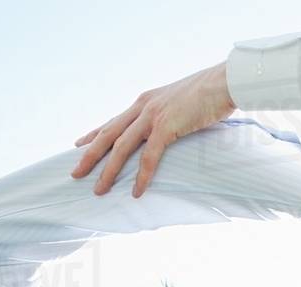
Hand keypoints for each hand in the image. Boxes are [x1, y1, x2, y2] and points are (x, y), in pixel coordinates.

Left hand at [70, 62, 235, 196]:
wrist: (225, 81)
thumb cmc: (210, 93)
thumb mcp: (181, 102)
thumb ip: (169, 115)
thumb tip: (170, 129)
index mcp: (145, 100)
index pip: (113, 120)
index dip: (94, 134)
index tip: (78, 145)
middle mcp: (143, 106)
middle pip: (108, 134)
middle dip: (89, 155)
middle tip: (75, 173)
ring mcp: (153, 115)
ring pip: (121, 147)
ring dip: (108, 171)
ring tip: (99, 190)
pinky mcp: (167, 126)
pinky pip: (149, 156)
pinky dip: (142, 175)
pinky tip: (137, 191)